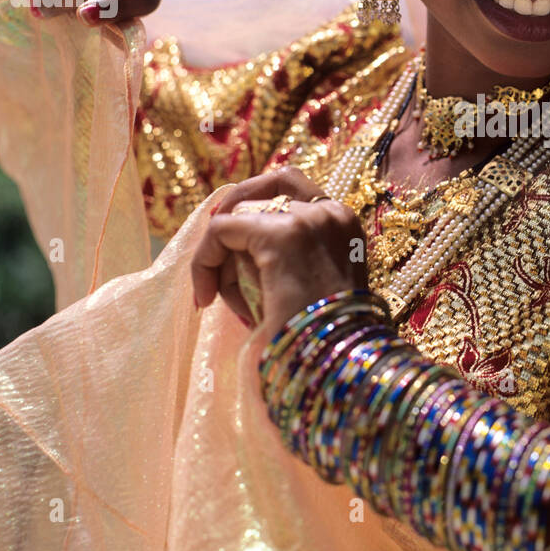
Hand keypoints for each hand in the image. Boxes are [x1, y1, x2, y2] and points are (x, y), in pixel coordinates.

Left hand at [190, 178, 369, 339]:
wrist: (337, 363)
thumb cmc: (322, 339)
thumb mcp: (309, 285)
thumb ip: (282, 256)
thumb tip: (227, 236)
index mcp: (344, 224)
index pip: (289, 187)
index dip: (250, 207)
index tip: (227, 244)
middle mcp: (331, 212)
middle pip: (261, 196)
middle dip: (234, 235)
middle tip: (217, 277)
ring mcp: (309, 219)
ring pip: (239, 216)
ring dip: (222, 258)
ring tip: (227, 301)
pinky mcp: (281, 234)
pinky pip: (221, 231)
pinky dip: (205, 260)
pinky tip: (205, 296)